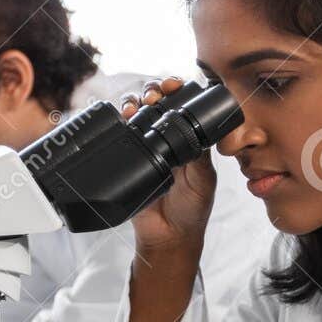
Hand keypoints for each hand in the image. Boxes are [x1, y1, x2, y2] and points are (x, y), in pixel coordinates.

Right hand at [120, 77, 216, 255]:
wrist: (168, 236)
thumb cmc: (192, 209)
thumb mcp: (203, 180)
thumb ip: (199, 156)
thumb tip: (197, 130)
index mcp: (188, 139)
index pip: (182, 105)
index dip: (178, 90)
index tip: (174, 86)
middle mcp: (166, 138)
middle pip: (156, 102)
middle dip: (153, 91)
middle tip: (154, 95)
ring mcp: (146, 146)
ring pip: (137, 112)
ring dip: (134, 100)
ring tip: (135, 105)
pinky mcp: (129, 157)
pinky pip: (121, 133)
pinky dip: (119, 120)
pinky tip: (122, 117)